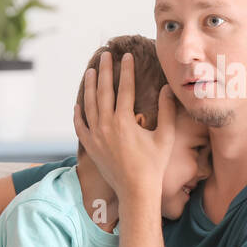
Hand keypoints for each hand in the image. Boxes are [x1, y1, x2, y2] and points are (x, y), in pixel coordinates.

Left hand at [71, 52, 175, 197]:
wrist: (135, 191)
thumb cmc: (153, 165)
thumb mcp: (165, 137)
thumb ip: (168, 111)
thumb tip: (168, 88)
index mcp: (125, 121)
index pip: (125, 89)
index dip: (126, 70)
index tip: (126, 56)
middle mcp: (106, 126)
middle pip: (103, 92)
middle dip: (104, 71)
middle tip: (105, 55)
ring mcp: (95, 137)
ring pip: (89, 105)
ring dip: (89, 86)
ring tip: (90, 71)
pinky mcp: (90, 147)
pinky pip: (80, 126)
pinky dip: (78, 114)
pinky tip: (78, 103)